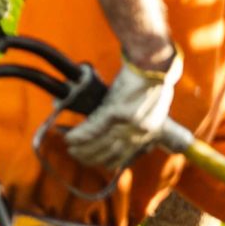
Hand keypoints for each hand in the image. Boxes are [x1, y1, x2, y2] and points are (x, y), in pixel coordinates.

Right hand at [66, 51, 179, 174]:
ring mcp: (127, 125)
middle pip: (109, 154)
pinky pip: (94, 129)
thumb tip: (119, 127)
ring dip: (81, 148)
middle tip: (75, 154)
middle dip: (89, 157)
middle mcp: (138, 134)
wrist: (154, 64)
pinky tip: (70, 137)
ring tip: (69, 146)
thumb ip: (136, 121)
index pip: (123, 157)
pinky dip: (80, 135)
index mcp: (148, 133)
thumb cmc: (152, 79)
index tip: (93, 160)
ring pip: (99, 144)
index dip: (104, 161)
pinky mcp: (116, 112)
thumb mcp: (150, 107)